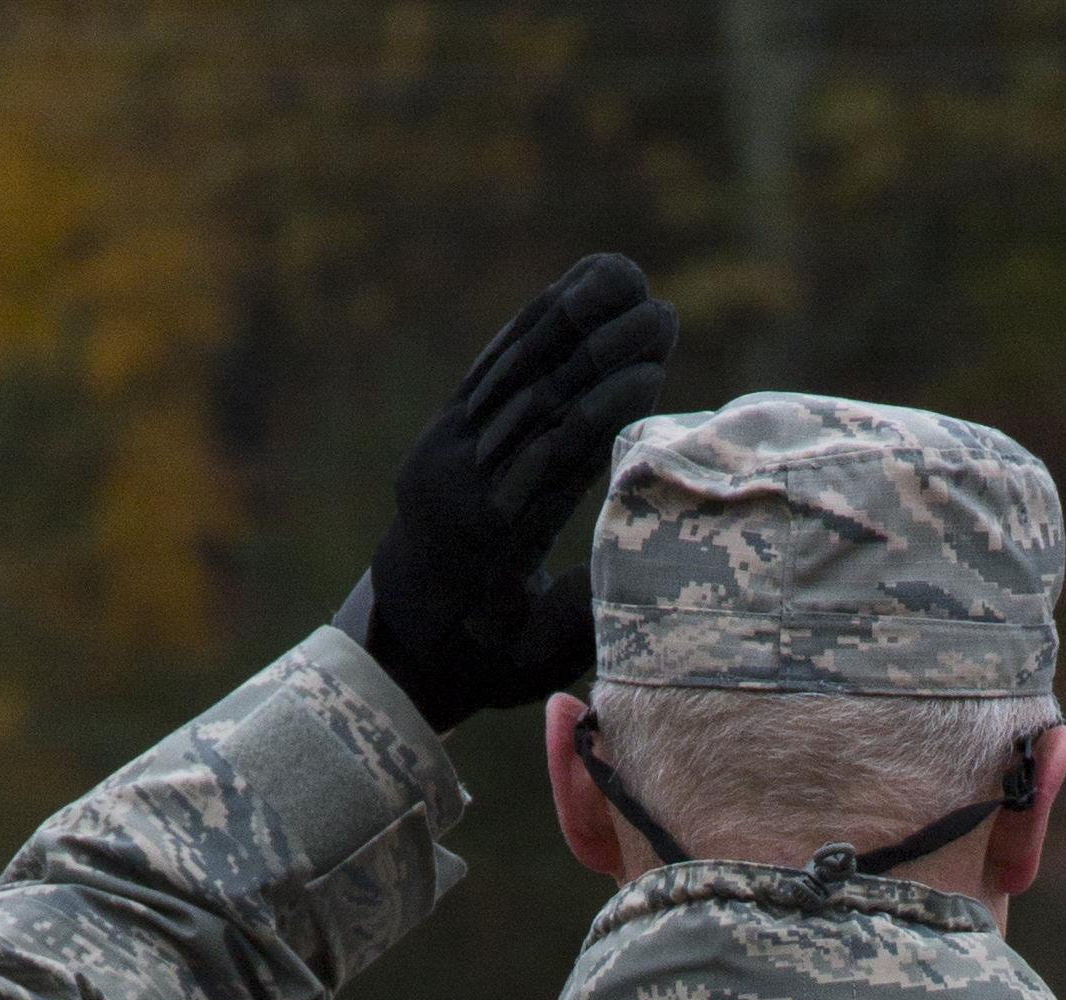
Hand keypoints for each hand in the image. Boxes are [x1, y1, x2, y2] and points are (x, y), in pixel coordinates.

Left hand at [345, 254, 677, 731]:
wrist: (403, 636)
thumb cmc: (485, 658)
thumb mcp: (535, 657)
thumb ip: (580, 613)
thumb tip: (641, 563)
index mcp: (491, 535)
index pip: (552, 456)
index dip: (604, 406)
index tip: (654, 369)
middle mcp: (463, 476)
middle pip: (537, 399)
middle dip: (600, 348)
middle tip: (662, 312)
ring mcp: (448, 442)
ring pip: (513, 367)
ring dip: (571, 316)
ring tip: (626, 275)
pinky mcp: (448, 422)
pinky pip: (494, 363)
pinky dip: (536, 323)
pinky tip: (576, 287)